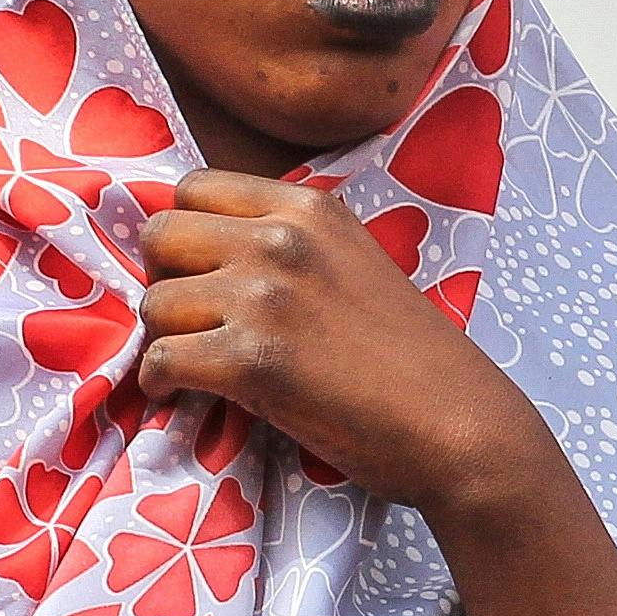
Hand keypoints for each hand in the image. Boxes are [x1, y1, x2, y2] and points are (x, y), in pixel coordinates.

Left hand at [142, 172, 616, 615]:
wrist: (462, 426)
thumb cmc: (417, 360)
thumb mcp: (358, 266)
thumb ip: (294, 246)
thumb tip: (206, 255)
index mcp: (312, 209)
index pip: (194, 188)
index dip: (186, 235)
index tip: (200, 274)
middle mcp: (283, 240)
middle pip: (161, 235)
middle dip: (165, 280)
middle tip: (193, 322)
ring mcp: (265, 297)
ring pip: (154, 303)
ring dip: (166, 338)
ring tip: (197, 366)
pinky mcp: (252, 359)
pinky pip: (160, 360)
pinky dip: (160, 384)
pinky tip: (183, 395)